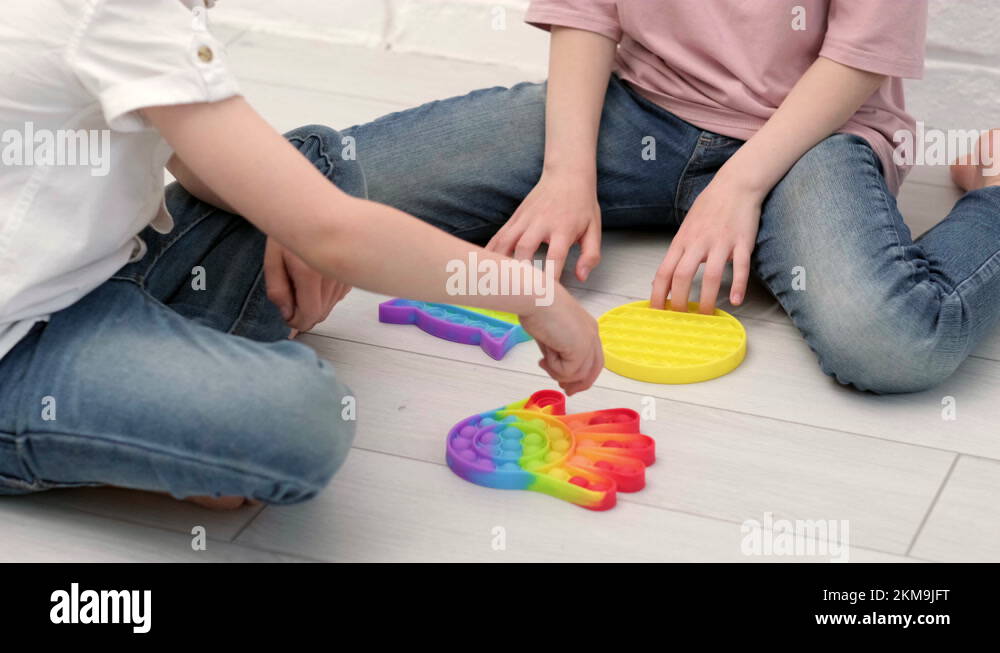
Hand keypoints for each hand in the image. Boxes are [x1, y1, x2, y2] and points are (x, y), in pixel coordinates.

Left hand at [264, 237, 350, 332]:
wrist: (314, 208)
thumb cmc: (289, 231)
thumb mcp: (273, 259)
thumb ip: (278, 290)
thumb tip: (287, 314)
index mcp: (310, 273)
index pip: (309, 314)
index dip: (296, 322)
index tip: (286, 318)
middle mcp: (332, 276)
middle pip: (321, 313)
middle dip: (304, 315)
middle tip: (290, 303)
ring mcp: (345, 275)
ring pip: (330, 306)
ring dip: (315, 306)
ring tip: (301, 287)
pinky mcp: (351, 273)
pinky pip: (338, 296)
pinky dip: (325, 296)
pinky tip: (315, 281)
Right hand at [486, 173, 601, 281]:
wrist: (567, 174)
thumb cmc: (582, 204)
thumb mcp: (594, 228)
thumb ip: (590, 254)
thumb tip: (581, 277)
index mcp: (563, 228)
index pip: (555, 256)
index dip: (550, 276)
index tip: (546, 295)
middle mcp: (541, 223)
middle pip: (524, 247)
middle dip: (519, 269)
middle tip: (515, 291)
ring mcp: (525, 219)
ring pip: (507, 241)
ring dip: (499, 261)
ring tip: (494, 280)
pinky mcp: (515, 217)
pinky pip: (500, 235)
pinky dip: (491, 250)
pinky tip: (483, 264)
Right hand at [519, 286, 602, 395]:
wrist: (535, 297)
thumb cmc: (537, 307)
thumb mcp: (552, 335)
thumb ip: (559, 352)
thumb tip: (558, 371)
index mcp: (587, 328)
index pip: (593, 358)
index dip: (583, 375)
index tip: (568, 383)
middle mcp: (592, 334)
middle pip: (594, 369)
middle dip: (578, 383)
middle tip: (564, 389)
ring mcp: (588, 342)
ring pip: (578, 374)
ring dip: (557, 372)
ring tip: (543, 361)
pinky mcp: (580, 349)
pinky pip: (568, 372)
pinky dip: (553, 368)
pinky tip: (543, 357)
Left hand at [650, 174, 761, 313]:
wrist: (735, 185)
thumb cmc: (709, 208)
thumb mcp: (686, 228)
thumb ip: (678, 252)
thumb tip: (665, 278)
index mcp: (682, 241)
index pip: (664, 271)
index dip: (658, 294)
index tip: (656, 311)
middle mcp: (698, 242)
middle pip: (682, 276)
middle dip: (678, 301)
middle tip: (680, 317)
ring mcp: (721, 242)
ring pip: (711, 275)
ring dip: (706, 299)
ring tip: (705, 315)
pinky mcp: (742, 242)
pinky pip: (740, 267)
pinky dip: (738, 285)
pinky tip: (735, 300)